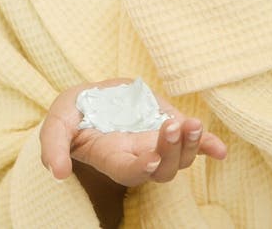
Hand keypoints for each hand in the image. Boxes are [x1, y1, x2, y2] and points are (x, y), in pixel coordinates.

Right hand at [40, 78, 226, 186]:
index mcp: (113, 158)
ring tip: (193, 124)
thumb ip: (53, 148)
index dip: (142, 167)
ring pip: (181, 157)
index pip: (131, 171)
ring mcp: (157, 142)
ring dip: (192, 145)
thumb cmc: (72, 115)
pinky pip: (193, 142)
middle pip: (163, 168)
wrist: (92, 98)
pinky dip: (207, 146)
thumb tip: (57, 173)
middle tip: (172, 125)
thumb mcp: (55, 126)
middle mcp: (139, 156)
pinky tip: (219, 148)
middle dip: (171, 150)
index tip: (150, 157)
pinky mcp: (169, 124)